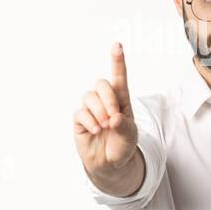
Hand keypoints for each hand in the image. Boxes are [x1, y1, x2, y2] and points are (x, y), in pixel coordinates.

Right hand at [74, 42, 138, 175]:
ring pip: (89, 97)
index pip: (119, 78)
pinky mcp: (80, 120)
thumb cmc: (123, 146)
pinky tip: (96, 130)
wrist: (111, 164)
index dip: (117, 61)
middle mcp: (105, 101)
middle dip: (108, 98)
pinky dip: (90, 122)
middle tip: (114, 117)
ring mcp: (91, 110)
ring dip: (99, 112)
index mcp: (122, 101)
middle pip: (101, 84)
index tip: (117, 45)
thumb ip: (124, 126)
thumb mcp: (130, 137)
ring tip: (106, 127)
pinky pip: (80, 113)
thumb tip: (113, 117)